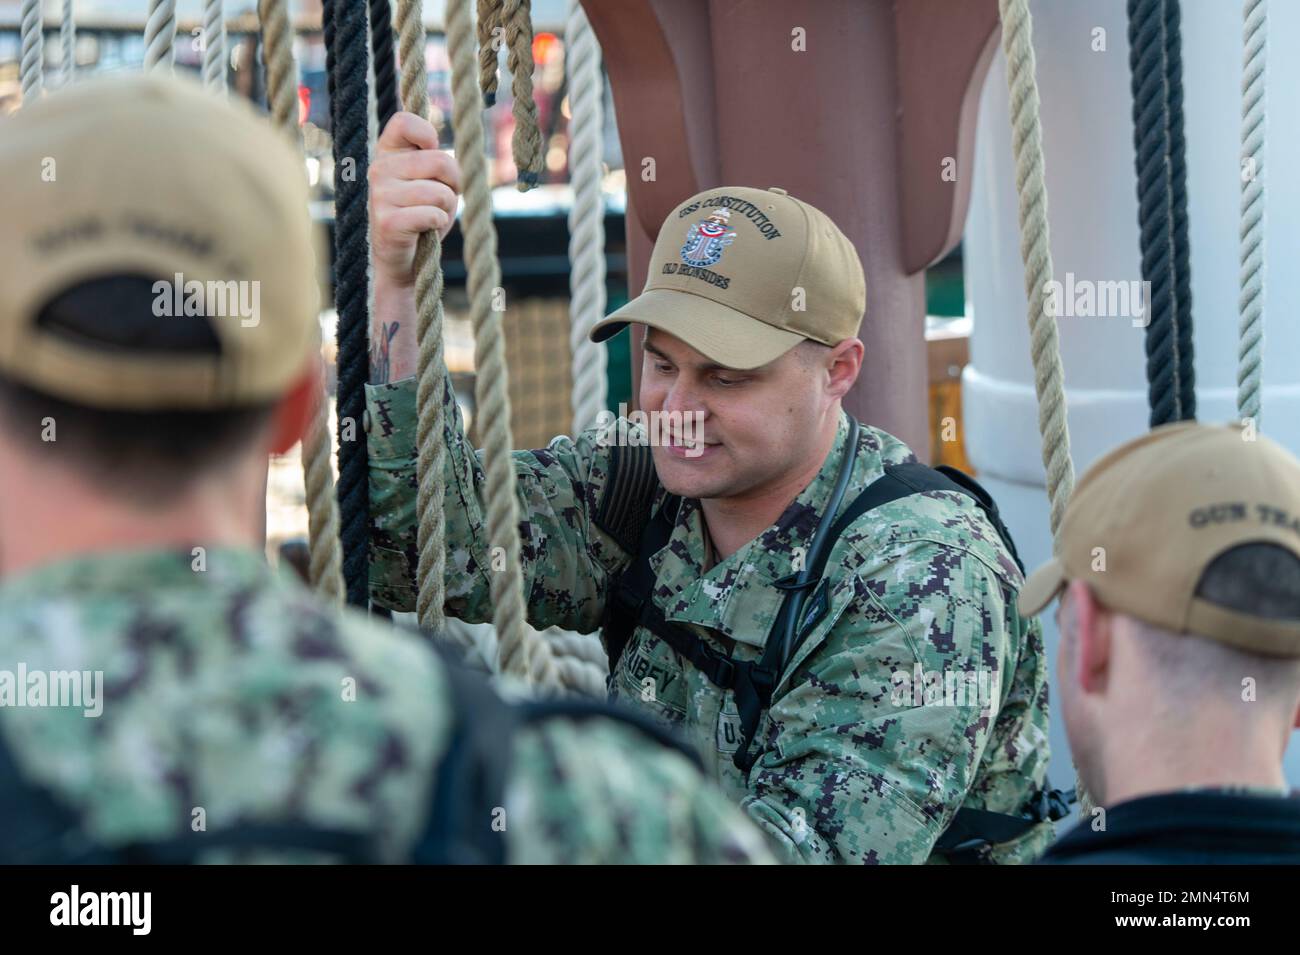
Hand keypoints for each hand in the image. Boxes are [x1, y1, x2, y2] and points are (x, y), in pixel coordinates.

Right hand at [368, 111, 462, 288]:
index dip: (429, 136)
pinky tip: (426, 230)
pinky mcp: (388, 221)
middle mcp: (378, 169)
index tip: (432, 157)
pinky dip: (439, 223)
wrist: (400, 260)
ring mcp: (380, 195)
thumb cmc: (420, 215)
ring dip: (447, 209)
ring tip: (432, 217)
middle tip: (442, 199)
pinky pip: (434, 214)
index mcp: (386, 153)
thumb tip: (439, 151)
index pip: (405, 121)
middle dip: (454, 184)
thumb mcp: (427, 180)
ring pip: (440, 192)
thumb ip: (434, 160)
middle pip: (440, 160)